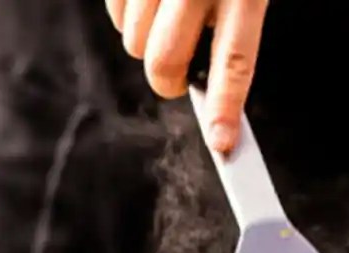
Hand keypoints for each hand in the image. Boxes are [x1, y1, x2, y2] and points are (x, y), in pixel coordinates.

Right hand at [107, 0, 269, 153]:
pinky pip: (114, 15)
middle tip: (180, 76)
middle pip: (166, 63)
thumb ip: (233, 29)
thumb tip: (215, 90)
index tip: (222, 143)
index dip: (225, 108)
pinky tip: (150, 3)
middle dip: (168, 82)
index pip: (234, 63)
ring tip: (168, 19)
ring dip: (146, 43)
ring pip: (134, 42)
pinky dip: (128, 18)